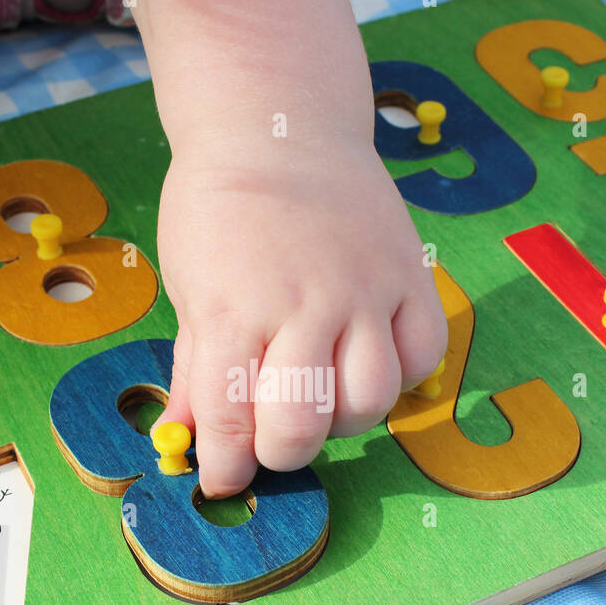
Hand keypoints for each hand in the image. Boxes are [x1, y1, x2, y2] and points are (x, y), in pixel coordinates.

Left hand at [154, 135, 447, 497]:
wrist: (280, 127)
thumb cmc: (222, 209)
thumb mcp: (189, 286)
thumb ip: (196, 367)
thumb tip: (183, 439)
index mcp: (233, 308)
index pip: (230, 420)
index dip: (226, 467)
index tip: (225, 477)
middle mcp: (303, 304)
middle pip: (303, 425)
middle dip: (282, 453)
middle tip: (273, 439)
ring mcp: (363, 289)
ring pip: (370, 400)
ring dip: (343, 420)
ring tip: (322, 397)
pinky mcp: (408, 274)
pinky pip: (422, 356)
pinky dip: (400, 377)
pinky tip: (368, 362)